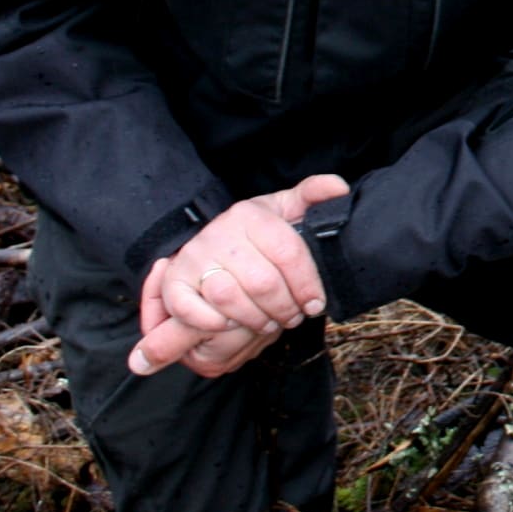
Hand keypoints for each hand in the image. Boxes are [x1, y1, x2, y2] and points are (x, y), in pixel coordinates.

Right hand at [127, 174, 347, 377]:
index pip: (288, 252)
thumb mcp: (281, 210)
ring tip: (269, 322)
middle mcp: (218, 233)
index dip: (307, 284)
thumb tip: (338, 187)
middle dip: (285, 307)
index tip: (315, 304)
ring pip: (229, 298)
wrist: (206, 241)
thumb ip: (311, 196)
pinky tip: (233, 324)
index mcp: (250, 215)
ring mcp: (193, 258)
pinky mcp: (174, 282)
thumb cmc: (252, 232)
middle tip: (294, 317)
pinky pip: (191, 310)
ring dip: (255, 318)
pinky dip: (214, 323)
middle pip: (262, 281)